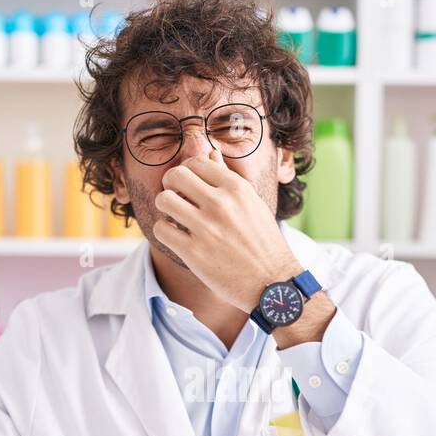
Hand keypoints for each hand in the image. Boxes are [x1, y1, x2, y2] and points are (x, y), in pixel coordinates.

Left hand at [153, 147, 303, 311]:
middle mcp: (221, 204)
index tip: (189, 185)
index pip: (196, 162)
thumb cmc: (262, 242)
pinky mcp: (194, 253)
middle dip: (170, 185)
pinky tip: (176, 236)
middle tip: (176, 198)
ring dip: (164, 208)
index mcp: (236, 188)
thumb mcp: (251, 204)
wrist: (272, 282)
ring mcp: (206, 228)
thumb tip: (210, 154)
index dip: (187, 172)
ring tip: (174, 217)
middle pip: (175, 176)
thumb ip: (227, 178)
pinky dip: (164, 231)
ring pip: (163, 200)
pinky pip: (162, 230)